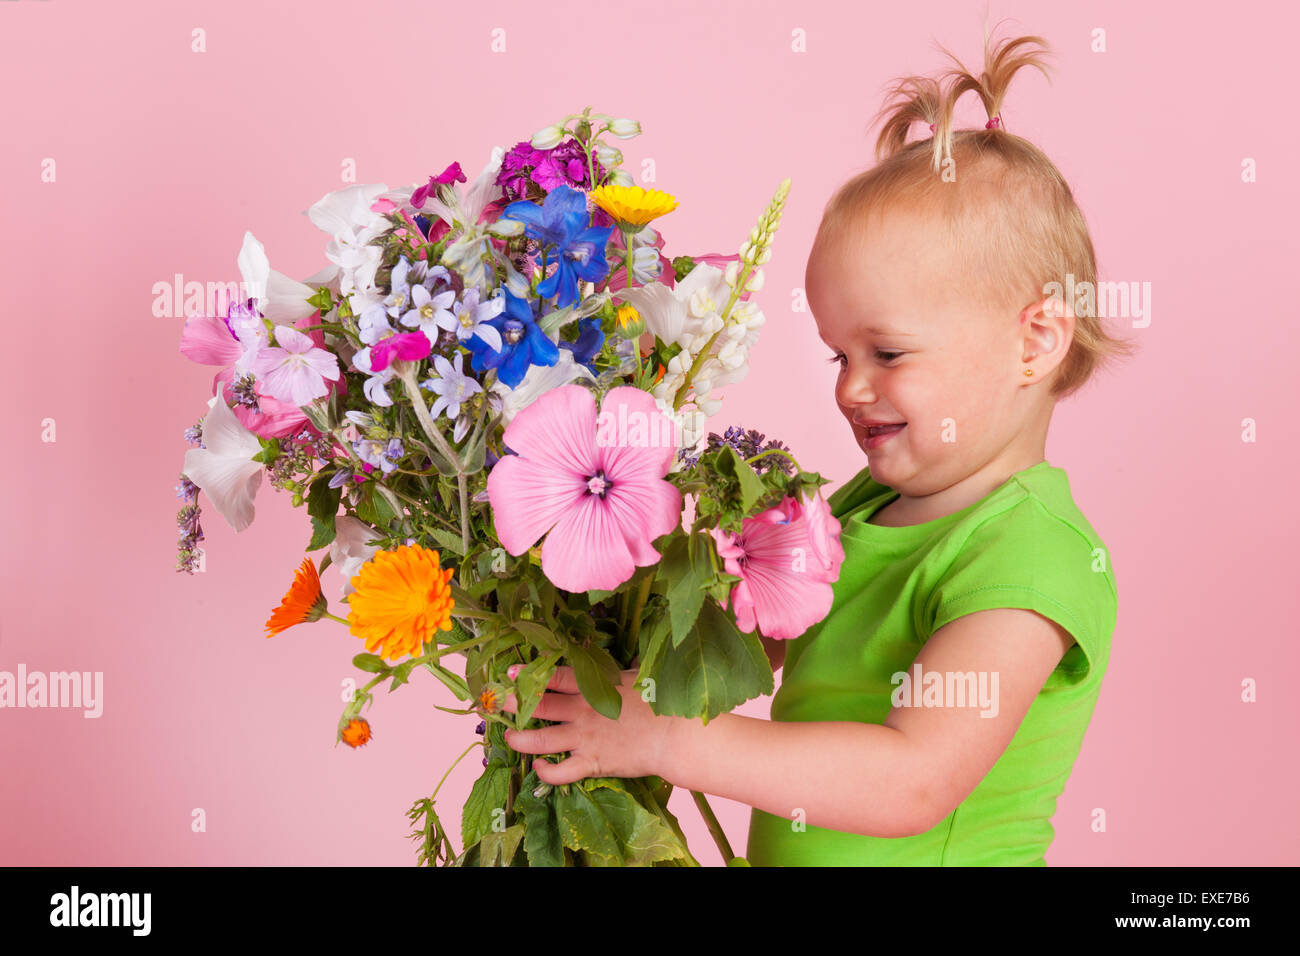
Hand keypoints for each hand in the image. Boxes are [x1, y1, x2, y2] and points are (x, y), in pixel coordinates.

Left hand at [500, 665, 672, 785]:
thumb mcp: (635, 677)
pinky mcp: (591, 763)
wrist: (673, 734)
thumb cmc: (658, 702)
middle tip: (499, 701)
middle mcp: (582, 711)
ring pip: (541, 740)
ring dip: (521, 738)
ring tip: (510, 736)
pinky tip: (538, 766)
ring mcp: (585, 738)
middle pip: (540, 705)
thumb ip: (615, 673)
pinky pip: (561, 771)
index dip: (530, 674)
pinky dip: (545, 771)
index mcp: (592, 687)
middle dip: (515, 703)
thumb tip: (616, 661)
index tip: (512, 672)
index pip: (554, 677)